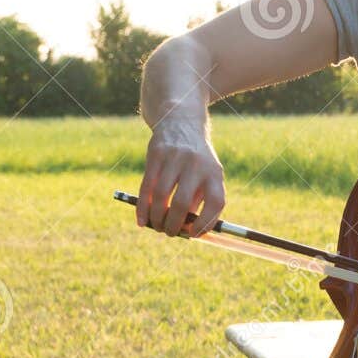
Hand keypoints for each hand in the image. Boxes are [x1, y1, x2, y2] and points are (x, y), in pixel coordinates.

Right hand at [137, 120, 225, 237]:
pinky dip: (142, 208)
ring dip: (157, 218)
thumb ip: (200, 202)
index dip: (205, 223)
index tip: (193, 235)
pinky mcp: (155, 154)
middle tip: (170, 233)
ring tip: (157, 226)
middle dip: (174, 225)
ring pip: (161, 196)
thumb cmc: (196, 161)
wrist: (181, 122)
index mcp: (214, 173)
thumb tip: (187, 232)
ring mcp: (174, 158)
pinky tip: (142, 220)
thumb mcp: (207, 176)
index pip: (215, 203)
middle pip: (182, 203)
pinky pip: (146, 187)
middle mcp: (196, 164)